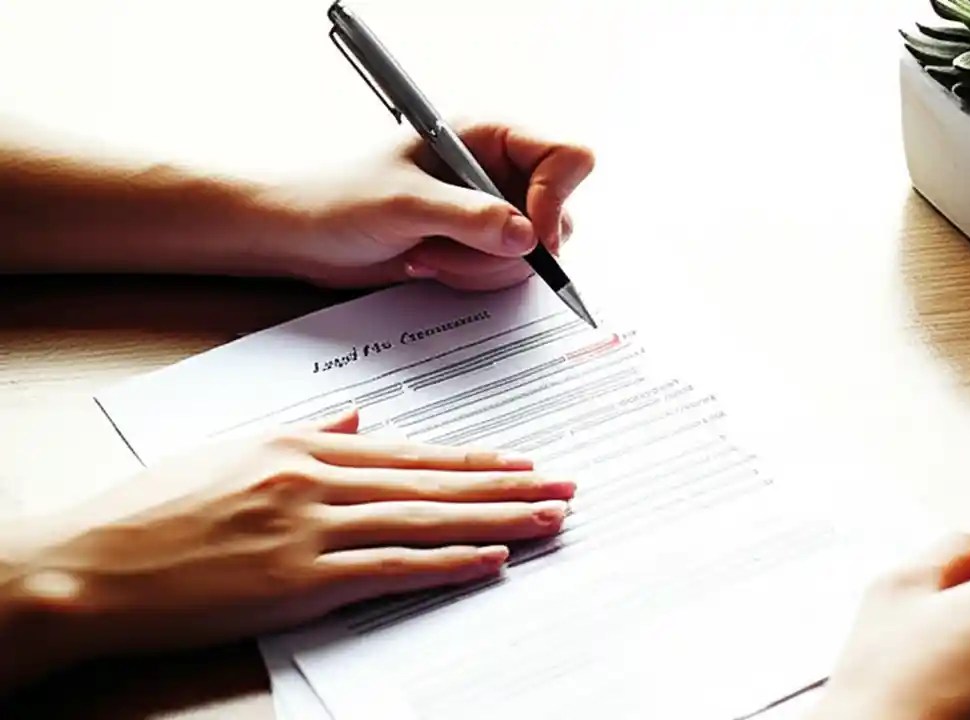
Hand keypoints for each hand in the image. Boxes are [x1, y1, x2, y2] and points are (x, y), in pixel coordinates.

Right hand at [1, 409, 573, 678]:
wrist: (89, 564)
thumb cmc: (154, 510)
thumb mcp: (231, 451)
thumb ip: (307, 434)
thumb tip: (362, 420)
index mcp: (300, 443)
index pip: (409, 451)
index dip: (471, 458)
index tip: (520, 460)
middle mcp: (315, 478)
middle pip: (432, 481)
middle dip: (506, 484)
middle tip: (564, 485)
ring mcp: (309, 530)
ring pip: (425, 519)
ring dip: (496, 520)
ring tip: (548, 519)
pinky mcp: (297, 582)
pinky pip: (391, 569)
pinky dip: (447, 563)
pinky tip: (491, 560)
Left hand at [269, 121, 594, 289]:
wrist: (302, 237)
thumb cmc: (337, 200)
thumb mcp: (404, 204)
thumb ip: (469, 218)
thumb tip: (528, 237)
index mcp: (487, 135)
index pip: (565, 157)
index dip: (556, 198)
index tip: (530, 236)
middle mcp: (497, 169)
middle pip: (557, 215)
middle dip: (505, 247)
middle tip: (453, 247)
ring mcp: (491, 211)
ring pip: (532, 254)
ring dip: (481, 268)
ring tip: (429, 254)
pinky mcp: (479, 245)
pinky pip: (507, 273)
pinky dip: (472, 279)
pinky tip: (430, 263)